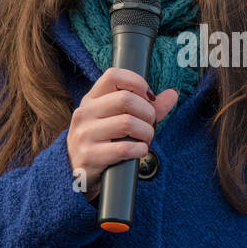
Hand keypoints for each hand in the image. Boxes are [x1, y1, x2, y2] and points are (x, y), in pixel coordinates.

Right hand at [66, 67, 178, 201]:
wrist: (74, 172)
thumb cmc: (102, 142)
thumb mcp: (117, 120)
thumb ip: (146, 107)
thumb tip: (173, 94)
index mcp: (91, 99)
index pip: (113, 75)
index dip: (137, 82)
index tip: (148, 97)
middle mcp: (85, 113)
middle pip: (125, 99)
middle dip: (147, 112)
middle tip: (150, 124)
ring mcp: (85, 134)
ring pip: (127, 123)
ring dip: (146, 132)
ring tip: (146, 139)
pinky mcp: (89, 156)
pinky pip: (124, 148)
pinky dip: (140, 149)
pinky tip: (140, 151)